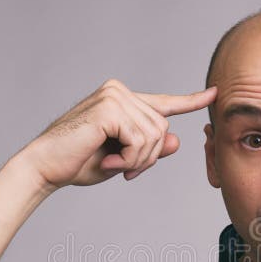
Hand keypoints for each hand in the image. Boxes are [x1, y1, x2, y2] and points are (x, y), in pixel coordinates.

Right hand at [21, 79, 216, 187]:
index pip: (163, 102)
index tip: (214, 93)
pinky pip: (141, 140)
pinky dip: (130, 159)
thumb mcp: (124, 159)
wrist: (46, 167)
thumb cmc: (79, 163)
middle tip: (125, 170)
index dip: (191, 100)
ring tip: (114, 166)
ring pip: (155, 135)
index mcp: (123, 100)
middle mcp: (119, 91)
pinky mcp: (110, 108)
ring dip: (138, 160)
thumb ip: (149, 148)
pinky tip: (110, 163)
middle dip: (148, 156)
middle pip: (162, 127)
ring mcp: (114, 96)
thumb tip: (176, 140)